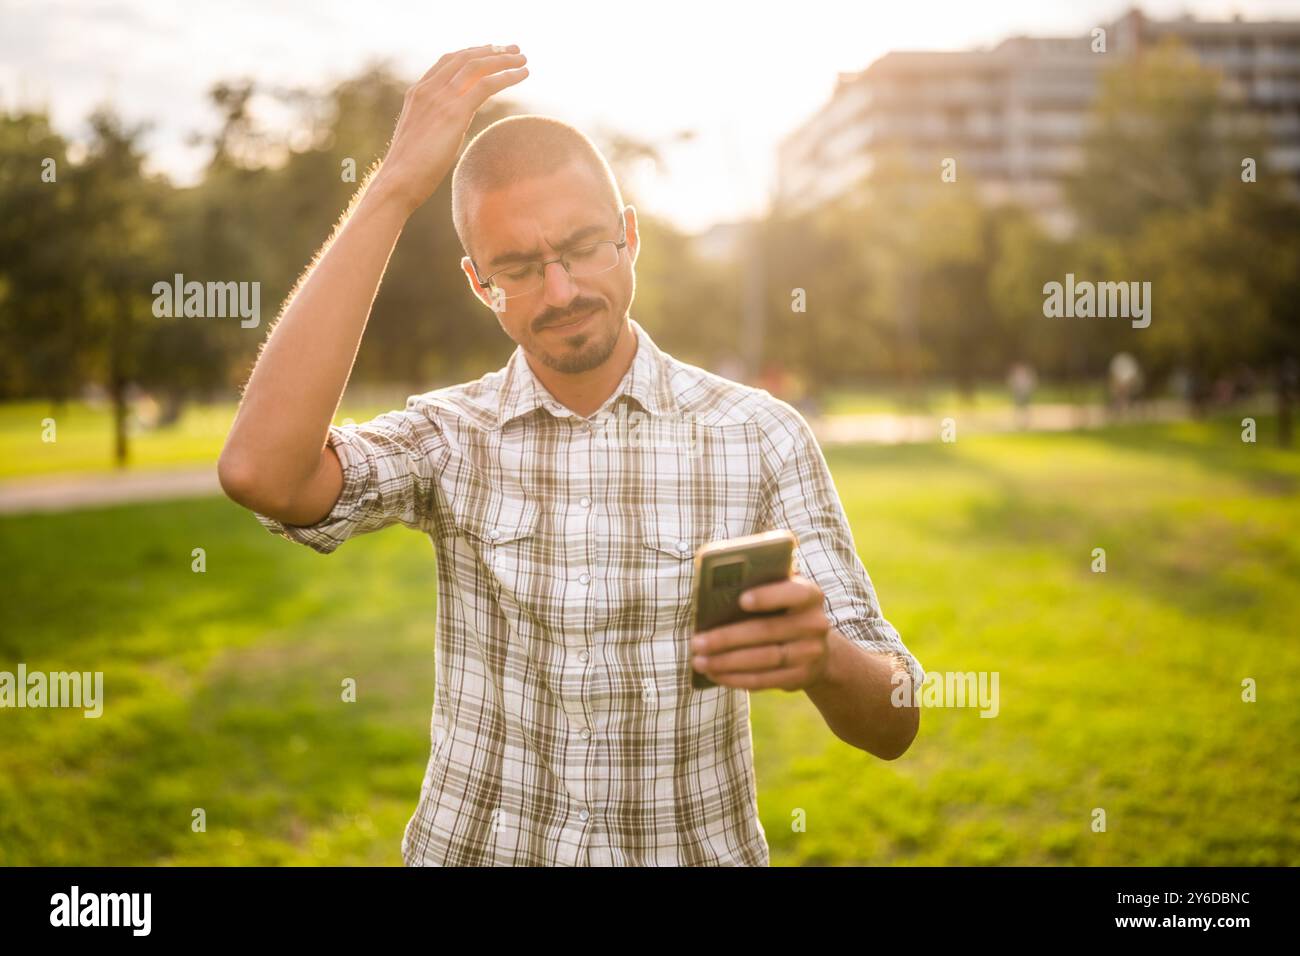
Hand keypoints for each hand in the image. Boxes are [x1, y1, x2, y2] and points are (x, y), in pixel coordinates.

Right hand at [374, 44, 529, 213]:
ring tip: (523, 59)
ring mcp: (440, 98)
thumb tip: (452, 128)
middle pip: (464, 58)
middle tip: (513, 49)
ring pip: (477, 66)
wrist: (397, 181)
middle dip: (491, 50)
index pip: (447, 62)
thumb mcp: (420, 138)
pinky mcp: (455, 112)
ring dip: (503, 60)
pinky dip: (507, 76)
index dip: (471, 53)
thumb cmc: (407, 171)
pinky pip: (486, 84)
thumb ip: (435, 124)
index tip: (490, 51)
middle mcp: (428, 89)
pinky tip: (523, 74)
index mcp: (417, 93)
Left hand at [690, 574, 831, 690]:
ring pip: (763, 659)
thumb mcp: (780, 593)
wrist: (816, 647)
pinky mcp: (801, 677)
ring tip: (699, 661)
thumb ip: (759, 587)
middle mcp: (815, 623)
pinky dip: (736, 678)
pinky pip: (764, 680)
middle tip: (697, 642)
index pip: (792, 592)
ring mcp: (810, 653)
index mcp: (810, 594)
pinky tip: (715, 675)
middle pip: (767, 630)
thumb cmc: (782, 611)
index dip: (768, 596)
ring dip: (727, 662)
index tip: (741, 600)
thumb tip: (715, 593)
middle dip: (728, 638)